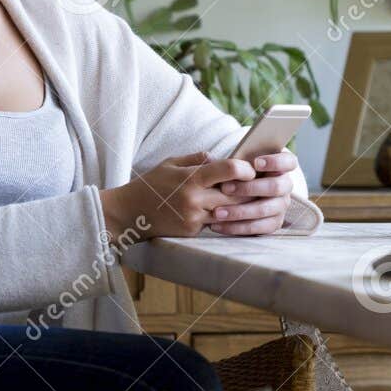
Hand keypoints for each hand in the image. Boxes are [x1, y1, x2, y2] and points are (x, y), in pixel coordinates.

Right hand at [100, 151, 256, 240]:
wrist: (129, 213)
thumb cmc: (151, 184)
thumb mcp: (171, 163)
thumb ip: (198, 159)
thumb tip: (221, 159)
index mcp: (191, 178)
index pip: (229, 170)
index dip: (245, 168)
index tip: (250, 168)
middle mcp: (195, 199)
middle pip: (236, 194)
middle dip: (250, 189)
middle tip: (261, 184)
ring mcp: (194, 218)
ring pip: (230, 212)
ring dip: (242, 206)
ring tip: (252, 198)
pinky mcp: (193, 232)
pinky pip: (216, 223)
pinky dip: (223, 217)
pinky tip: (230, 211)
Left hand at [207, 150, 298, 235]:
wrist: (233, 196)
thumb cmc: (236, 175)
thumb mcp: (238, 164)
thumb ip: (235, 161)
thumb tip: (216, 160)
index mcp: (280, 167)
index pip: (288, 162)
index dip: (275, 162)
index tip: (255, 163)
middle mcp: (284, 186)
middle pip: (276, 186)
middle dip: (249, 188)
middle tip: (224, 188)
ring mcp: (280, 206)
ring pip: (264, 209)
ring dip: (239, 211)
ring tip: (217, 212)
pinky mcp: (273, 223)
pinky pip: (258, 228)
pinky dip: (236, 227)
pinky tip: (218, 225)